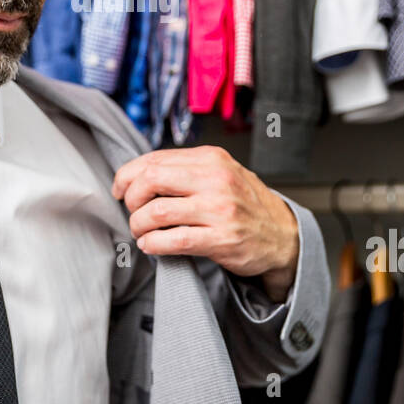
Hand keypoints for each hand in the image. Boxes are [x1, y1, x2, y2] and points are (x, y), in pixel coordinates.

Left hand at [112, 145, 299, 301]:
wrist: (283, 235)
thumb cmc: (245, 204)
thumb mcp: (220, 173)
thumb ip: (185, 170)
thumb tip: (138, 175)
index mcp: (211, 158)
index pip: (154, 159)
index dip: (127, 175)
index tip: (120, 189)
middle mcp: (216, 179)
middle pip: (151, 180)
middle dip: (131, 199)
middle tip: (132, 211)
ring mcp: (219, 210)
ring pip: (157, 212)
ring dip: (139, 225)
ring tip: (141, 231)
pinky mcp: (221, 239)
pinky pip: (173, 241)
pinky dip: (153, 244)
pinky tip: (151, 245)